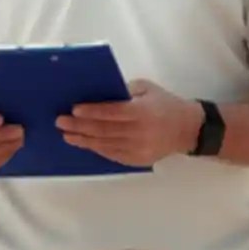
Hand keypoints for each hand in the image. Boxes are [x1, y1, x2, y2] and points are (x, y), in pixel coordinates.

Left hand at [56, 79, 203, 166]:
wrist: (187, 129)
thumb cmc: (165, 104)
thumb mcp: (147, 88)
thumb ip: (124, 90)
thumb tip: (97, 94)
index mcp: (142, 112)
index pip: (111, 113)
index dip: (91, 112)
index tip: (73, 110)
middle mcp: (139, 132)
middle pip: (103, 130)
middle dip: (79, 126)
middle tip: (61, 122)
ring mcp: (138, 149)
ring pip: (104, 145)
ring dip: (83, 140)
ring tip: (67, 135)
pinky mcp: (137, 160)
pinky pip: (112, 155)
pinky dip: (97, 149)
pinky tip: (85, 143)